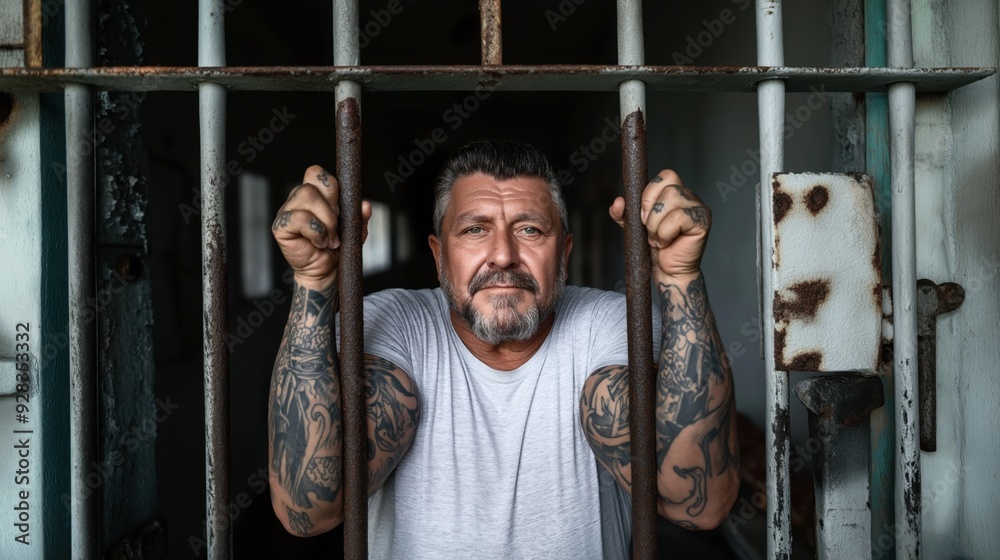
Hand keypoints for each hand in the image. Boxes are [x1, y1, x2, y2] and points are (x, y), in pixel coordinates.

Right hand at [272, 165, 371, 291]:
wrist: (327, 272)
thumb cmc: (338, 248)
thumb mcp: (355, 230)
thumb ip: (360, 216)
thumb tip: (365, 205)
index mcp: (313, 194)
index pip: (315, 173)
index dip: (331, 188)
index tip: (341, 210)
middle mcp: (297, 199)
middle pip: (311, 185)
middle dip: (330, 209)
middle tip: (335, 228)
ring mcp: (286, 212)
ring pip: (306, 197)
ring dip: (325, 222)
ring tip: (330, 239)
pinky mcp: (280, 228)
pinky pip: (299, 218)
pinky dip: (315, 232)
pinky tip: (319, 243)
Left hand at [608, 169, 709, 283]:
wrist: (668, 272)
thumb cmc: (656, 248)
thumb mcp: (633, 227)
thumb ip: (624, 213)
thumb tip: (619, 202)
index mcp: (675, 193)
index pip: (665, 176)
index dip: (649, 193)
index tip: (642, 216)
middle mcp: (689, 197)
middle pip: (668, 186)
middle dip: (651, 211)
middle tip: (650, 230)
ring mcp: (698, 208)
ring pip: (673, 197)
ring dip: (657, 224)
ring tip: (658, 238)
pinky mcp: (703, 222)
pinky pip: (679, 216)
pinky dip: (666, 232)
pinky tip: (667, 242)